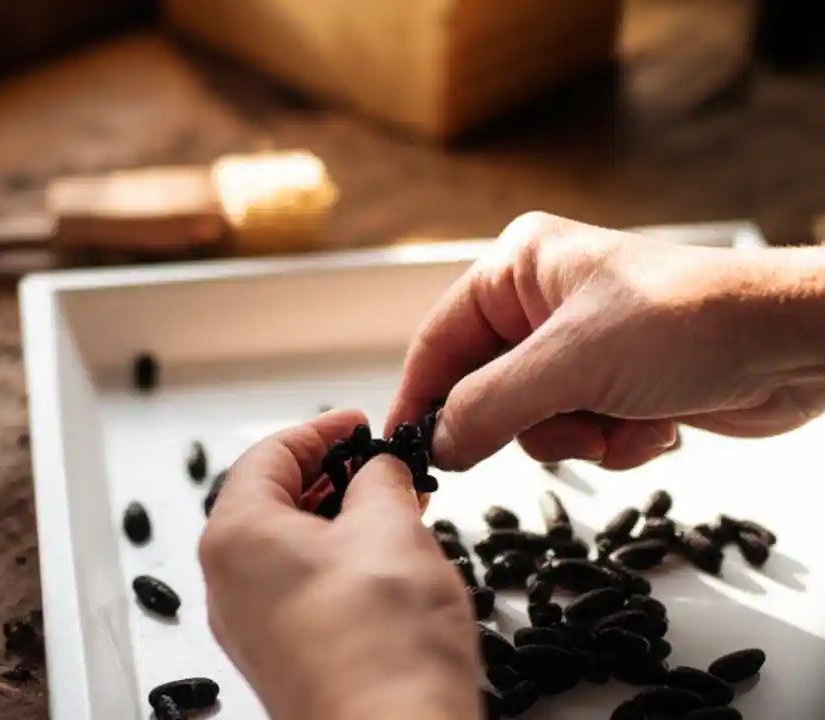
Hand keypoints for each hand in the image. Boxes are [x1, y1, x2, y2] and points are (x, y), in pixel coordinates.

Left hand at [199, 410, 478, 719]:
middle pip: (270, 501)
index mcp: (235, 536)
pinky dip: (335, 562)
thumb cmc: (384, 647)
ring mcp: (249, 626)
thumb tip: (378, 466)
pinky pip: (297, 589)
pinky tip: (383, 560)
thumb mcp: (391, 528)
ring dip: (338, 520)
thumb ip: (380, 479)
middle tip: (380, 463)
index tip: (359, 423)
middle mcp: (227, 582)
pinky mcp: (280, 658)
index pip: (268, 455)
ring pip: (286, 548)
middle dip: (331, 475)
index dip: (321, 429)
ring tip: (394, 508)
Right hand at [389, 212, 824, 470]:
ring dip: (576, 437)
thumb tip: (437, 445)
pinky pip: (578, 430)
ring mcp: (581, 343)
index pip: (439, 340)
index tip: (406, 450)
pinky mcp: (617, 380)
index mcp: (518, 267)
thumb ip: (489, 406)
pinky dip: (611, 441)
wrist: (796, 345)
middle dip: (525, 422)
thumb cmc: (690, 324)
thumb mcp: (571, 364)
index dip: (421, 398)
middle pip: (484, 387)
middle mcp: (542, 301)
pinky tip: (654, 426)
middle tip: (561, 431)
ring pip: (531, 419)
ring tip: (620, 422)